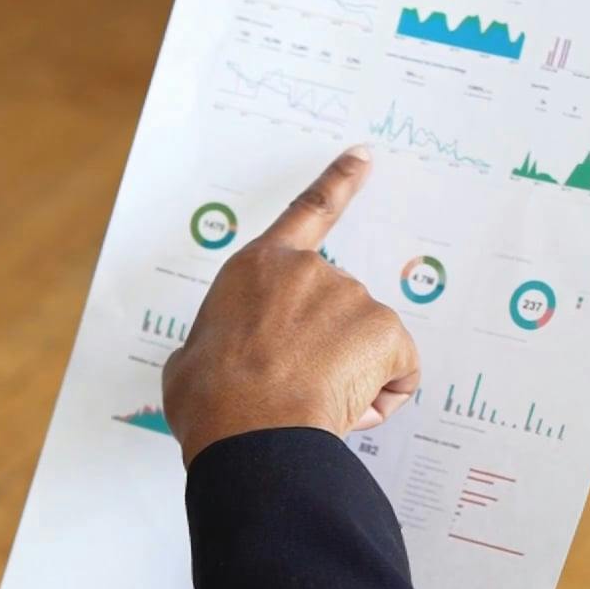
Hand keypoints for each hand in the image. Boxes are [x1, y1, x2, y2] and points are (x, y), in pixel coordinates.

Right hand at [163, 145, 419, 464]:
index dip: (338, 182)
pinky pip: (397, 370)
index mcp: (257, 267)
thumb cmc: (210, 400)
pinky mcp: (385, 330)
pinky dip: (381, 394)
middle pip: (335, 307)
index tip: (363, 157)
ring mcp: (351, 297)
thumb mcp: (192, 358)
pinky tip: (342, 410)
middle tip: (291, 386)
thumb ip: (221, 341)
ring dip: (350, 375)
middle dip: (326, 347)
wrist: (247, 431)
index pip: (306, 213)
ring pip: (365, 344)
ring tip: (307, 403)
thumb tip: (216, 362)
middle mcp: (309, 270)